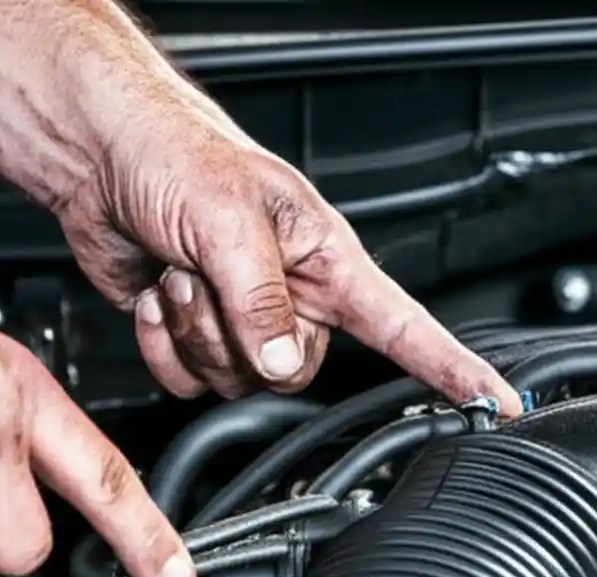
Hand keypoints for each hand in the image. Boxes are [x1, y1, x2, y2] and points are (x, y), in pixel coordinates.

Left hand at [57, 106, 523, 413]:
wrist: (100, 153)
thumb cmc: (173, 152)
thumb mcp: (227, 219)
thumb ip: (263, 299)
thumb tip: (284, 364)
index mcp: (325, 259)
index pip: (406, 325)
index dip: (454, 367)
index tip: (496, 404)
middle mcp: (292, 294)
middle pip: (298, 373)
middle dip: (242, 340)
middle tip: (210, 281)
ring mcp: (243, 317)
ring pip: (239, 381)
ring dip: (196, 335)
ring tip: (181, 273)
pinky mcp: (196, 332)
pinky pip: (191, 382)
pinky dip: (164, 347)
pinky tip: (157, 296)